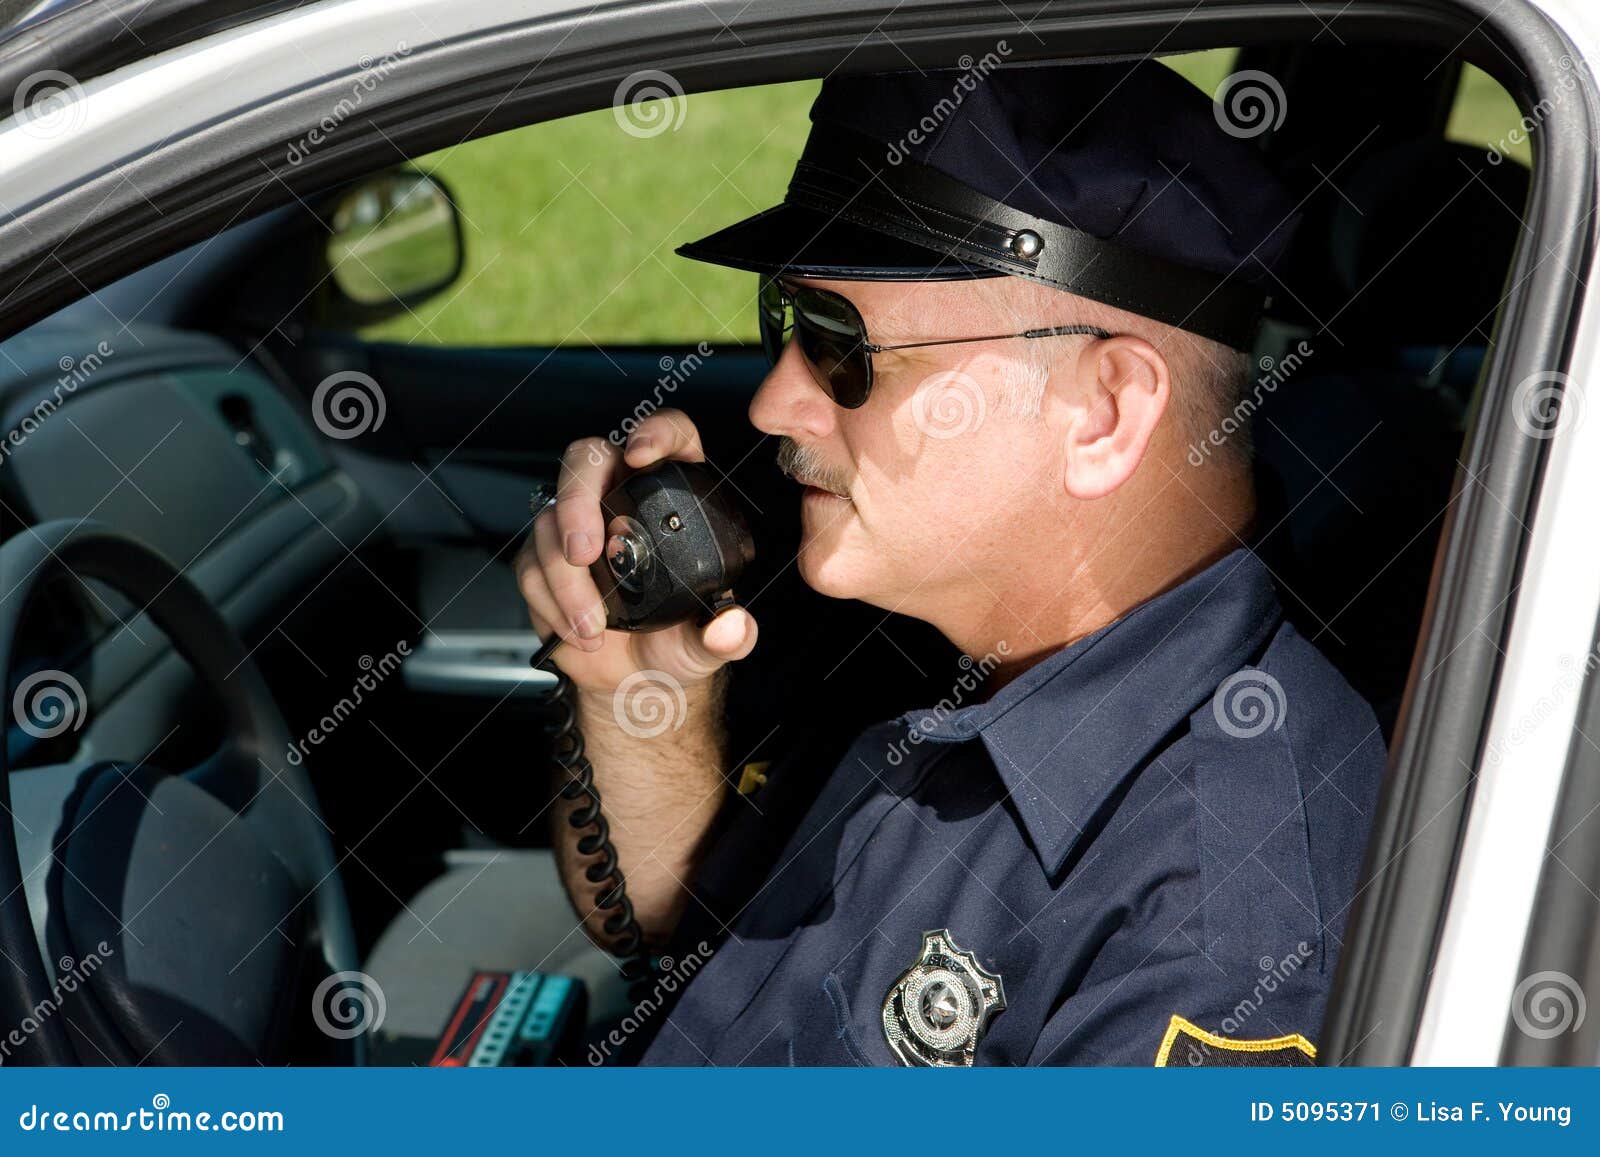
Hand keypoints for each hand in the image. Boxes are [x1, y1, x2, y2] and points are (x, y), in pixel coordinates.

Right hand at [514, 409, 758, 694]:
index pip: (670, 436)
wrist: (633, 680)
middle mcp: (622, 495)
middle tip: (584, 551)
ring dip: (566, 579)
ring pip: (551, 519)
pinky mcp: (542, 556)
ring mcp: (578, 522)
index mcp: (674, 494)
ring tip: (592, 624)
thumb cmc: (676, 642)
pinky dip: (551, 602)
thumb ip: (728, 634)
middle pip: (588, 459)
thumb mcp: (710, 642)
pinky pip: (531, 564)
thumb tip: (732, 627)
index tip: (642, 455)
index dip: (655, 432)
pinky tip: (577, 630)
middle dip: (578, 499)